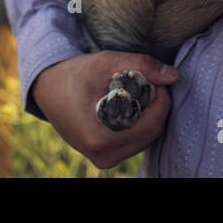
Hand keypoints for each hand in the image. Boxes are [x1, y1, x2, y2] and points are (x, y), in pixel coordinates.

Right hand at [32, 51, 178, 169]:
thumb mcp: (105, 62)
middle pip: (152, 133)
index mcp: (100, 137)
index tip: (158, 79)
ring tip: (134, 92)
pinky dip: (140, 123)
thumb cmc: (75, 74)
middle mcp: (103, 155)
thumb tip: (174, 76)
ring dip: (149, 114)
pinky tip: (129, 105)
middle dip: (156, 106)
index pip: (151, 123)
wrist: (48, 89)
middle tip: (147, 83)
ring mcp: (104, 160)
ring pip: (146, 138)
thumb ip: (141, 66)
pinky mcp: (105, 158)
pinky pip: (136, 141)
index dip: (161, 99)